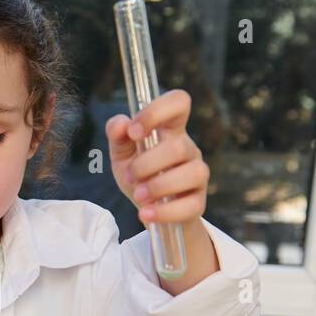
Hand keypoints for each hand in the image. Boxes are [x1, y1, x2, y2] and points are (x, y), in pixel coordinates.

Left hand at [106, 89, 209, 226]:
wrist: (149, 209)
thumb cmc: (139, 175)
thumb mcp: (122, 154)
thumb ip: (117, 135)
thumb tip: (120, 124)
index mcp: (170, 130)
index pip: (178, 102)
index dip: (157, 111)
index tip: (134, 131)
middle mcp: (188, 149)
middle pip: (178, 147)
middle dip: (147, 164)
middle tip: (130, 176)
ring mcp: (197, 176)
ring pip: (191, 173)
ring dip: (158, 186)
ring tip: (138, 195)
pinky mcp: (198, 203)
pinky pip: (190, 205)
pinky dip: (165, 211)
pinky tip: (145, 213)